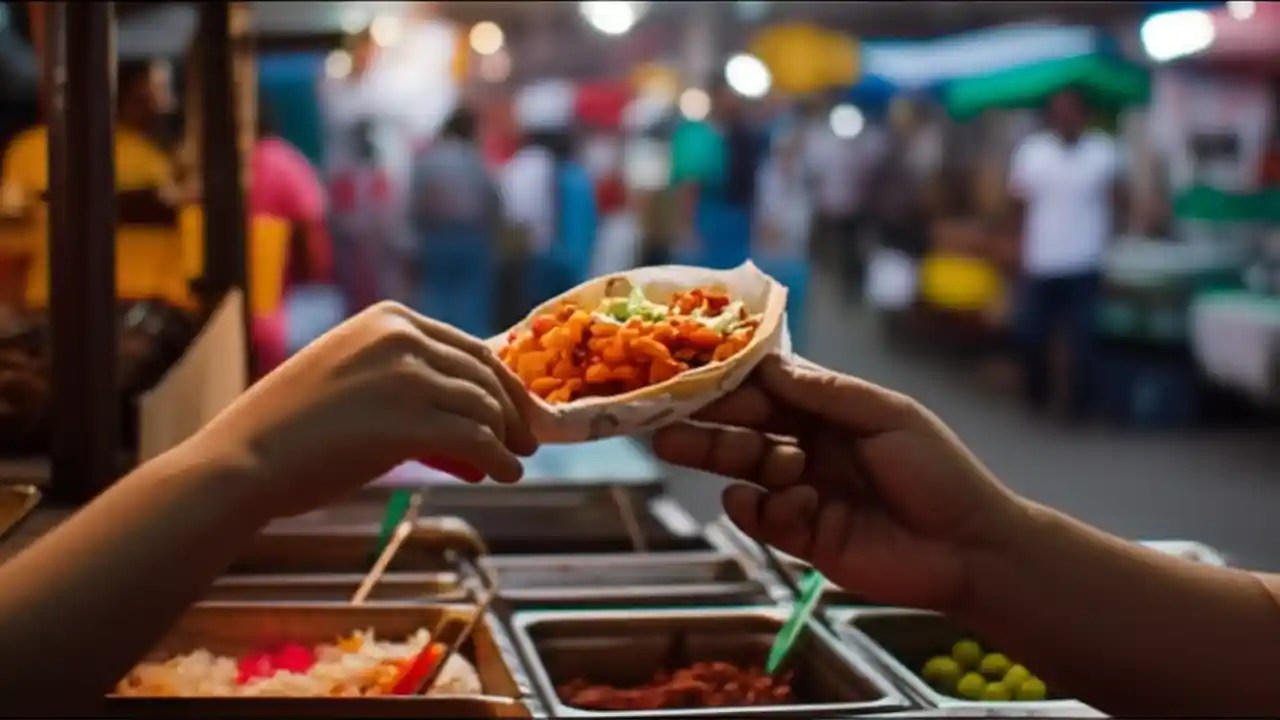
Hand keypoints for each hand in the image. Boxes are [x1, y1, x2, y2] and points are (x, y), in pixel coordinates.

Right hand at [190, 302, 538, 518]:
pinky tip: (503, 476)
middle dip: (512, 411)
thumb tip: (473, 424)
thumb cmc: (293, 432)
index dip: (501, 384)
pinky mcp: (409, 421)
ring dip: (505, 440)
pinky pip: (477, 440)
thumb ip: (409, 388)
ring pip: (484, 409)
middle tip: (527, 440)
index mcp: (389, 319)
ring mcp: (407, 376)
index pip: (468, 348)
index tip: (516, 410)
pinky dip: (498, 460)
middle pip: (484, 375)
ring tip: (511, 464)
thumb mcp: (354, 383)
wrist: (244, 461)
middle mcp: (402, 337)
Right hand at [652, 355, 1024, 610]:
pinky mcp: (803, 537)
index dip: (731, 383)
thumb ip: (827, 393)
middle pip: (745, 431)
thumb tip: (766, 367)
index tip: (691, 372)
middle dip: (704, 424)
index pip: (769, 391)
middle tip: (659, 421)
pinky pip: (762, 517)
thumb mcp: (889, 417)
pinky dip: (759, 508)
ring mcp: (802, 493)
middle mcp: (809, 448)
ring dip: (721, 457)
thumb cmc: (939, 472)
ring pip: (743, 471)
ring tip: (682, 448)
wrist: (970, 549)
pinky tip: (778, 501)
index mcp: (829, 413)